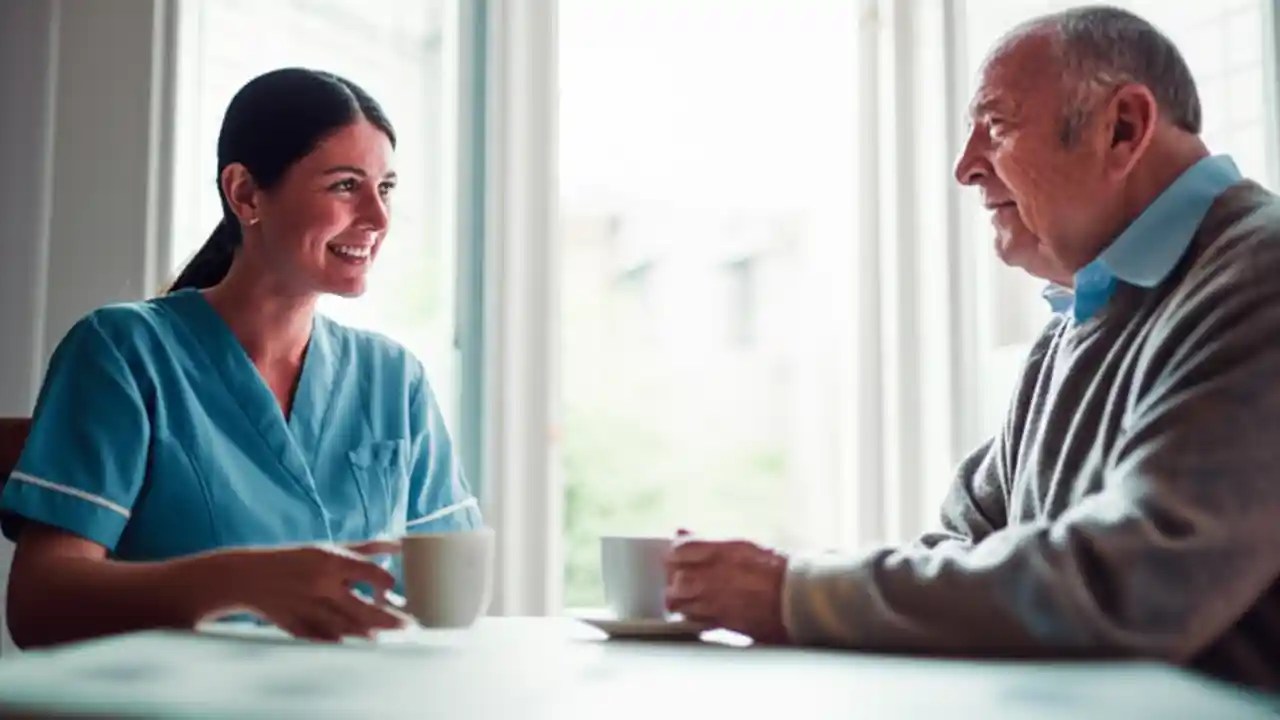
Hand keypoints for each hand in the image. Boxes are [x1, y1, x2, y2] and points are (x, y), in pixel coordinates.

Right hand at [204, 540, 408, 641]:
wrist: (249, 578)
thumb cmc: (295, 560)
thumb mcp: (327, 548)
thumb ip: (364, 548)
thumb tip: (398, 544)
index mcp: (331, 561)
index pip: (372, 573)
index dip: (388, 583)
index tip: (393, 589)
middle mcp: (323, 586)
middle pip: (366, 609)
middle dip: (390, 620)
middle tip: (408, 625)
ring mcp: (310, 609)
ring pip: (349, 628)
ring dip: (370, 633)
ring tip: (385, 635)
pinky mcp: (299, 628)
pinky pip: (327, 639)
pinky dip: (344, 641)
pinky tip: (358, 642)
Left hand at [665, 532, 790, 643]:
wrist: (800, 598)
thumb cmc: (776, 567)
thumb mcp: (741, 544)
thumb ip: (706, 540)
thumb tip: (680, 532)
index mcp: (722, 551)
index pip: (679, 550)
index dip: (674, 553)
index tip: (677, 556)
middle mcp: (716, 577)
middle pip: (674, 579)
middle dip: (672, 577)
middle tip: (679, 576)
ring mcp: (718, 602)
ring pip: (679, 603)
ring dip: (679, 598)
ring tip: (687, 595)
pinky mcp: (723, 622)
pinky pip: (693, 619)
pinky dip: (690, 615)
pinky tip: (698, 610)